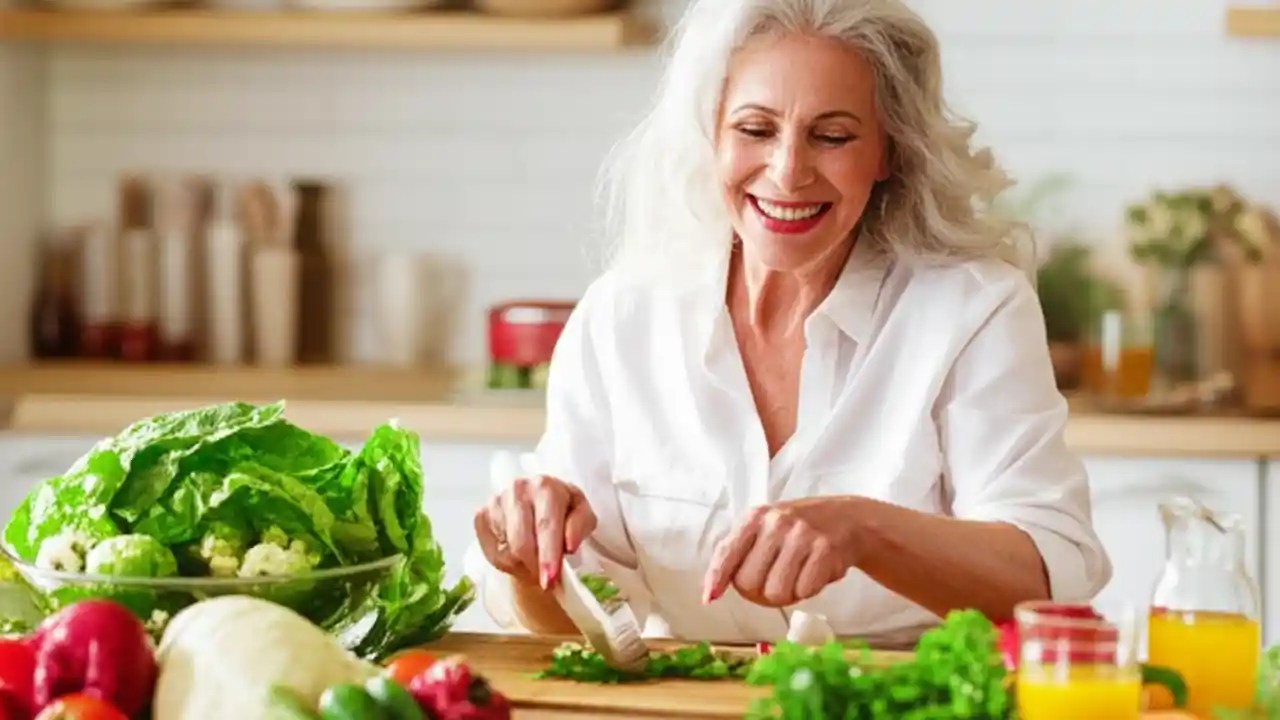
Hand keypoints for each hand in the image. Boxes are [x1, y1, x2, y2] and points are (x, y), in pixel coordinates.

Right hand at [474, 474, 596, 590]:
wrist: (538, 503)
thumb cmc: (564, 511)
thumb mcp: (583, 515)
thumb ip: (580, 526)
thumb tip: (569, 545)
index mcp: (545, 487)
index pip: (545, 526)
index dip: (548, 556)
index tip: (551, 580)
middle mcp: (517, 490)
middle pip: (521, 543)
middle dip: (534, 568)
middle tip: (546, 581)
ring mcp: (495, 502)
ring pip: (505, 551)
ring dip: (522, 566)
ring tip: (535, 562)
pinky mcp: (481, 514)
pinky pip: (490, 552)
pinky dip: (506, 562)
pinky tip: (518, 556)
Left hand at [702, 497, 859, 607]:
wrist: (847, 519)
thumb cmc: (797, 530)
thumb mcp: (765, 529)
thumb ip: (738, 553)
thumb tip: (711, 591)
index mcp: (755, 517)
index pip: (728, 552)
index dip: (717, 578)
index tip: (710, 599)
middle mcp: (776, 522)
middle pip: (749, 582)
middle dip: (759, 592)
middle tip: (775, 582)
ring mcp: (801, 534)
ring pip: (776, 592)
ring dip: (786, 595)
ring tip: (797, 577)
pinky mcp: (825, 549)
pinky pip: (804, 590)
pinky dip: (808, 591)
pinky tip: (814, 574)